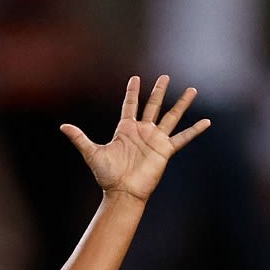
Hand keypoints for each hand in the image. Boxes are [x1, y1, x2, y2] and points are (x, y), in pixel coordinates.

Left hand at [60, 75, 209, 201]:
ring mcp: (155, 140)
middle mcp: (143, 131)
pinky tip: (207, 122)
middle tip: (165, 76)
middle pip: (153, 105)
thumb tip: (63, 127)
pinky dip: (195, 130)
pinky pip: (183, 138)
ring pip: (171, 116)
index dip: (132, 91)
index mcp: (126, 129)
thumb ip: (80, 138)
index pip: (130, 105)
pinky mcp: (165, 150)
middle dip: (159, 91)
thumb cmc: (107, 175)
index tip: (135, 78)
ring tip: (192, 90)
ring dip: (182, 103)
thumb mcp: (92, 153)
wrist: (122, 192)